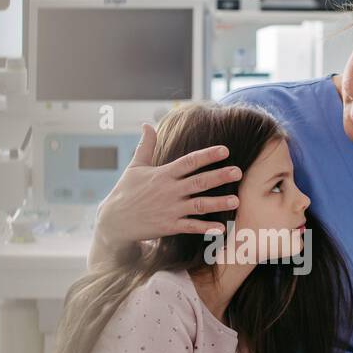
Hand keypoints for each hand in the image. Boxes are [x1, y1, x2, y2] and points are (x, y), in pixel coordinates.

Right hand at [93, 122, 241, 250]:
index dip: (207, 155)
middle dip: (219, 176)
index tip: (225, 150)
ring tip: (236, 201)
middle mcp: (169, 191)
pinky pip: (190, 227)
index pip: (189, 161)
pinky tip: (220, 228)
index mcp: (163, 174)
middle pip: (198, 182)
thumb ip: (146, 146)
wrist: (114, 221)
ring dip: (218, 203)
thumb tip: (147, 124)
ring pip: (199, 205)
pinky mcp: (169, 226)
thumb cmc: (126, 191)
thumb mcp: (135, 166)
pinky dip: (205, 228)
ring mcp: (170, 209)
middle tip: (238, 172)